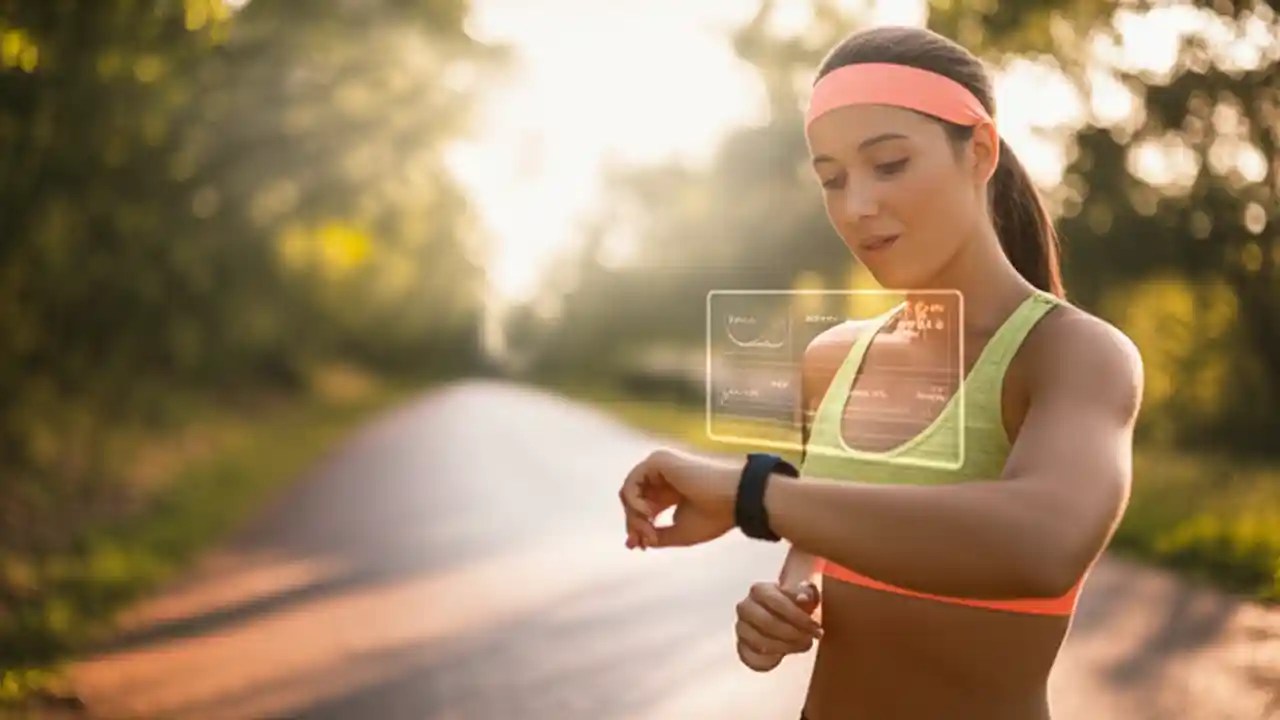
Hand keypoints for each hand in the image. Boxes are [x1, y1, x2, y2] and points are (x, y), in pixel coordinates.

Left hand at [619, 448, 738, 548]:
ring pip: (629, 492)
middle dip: (633, 523)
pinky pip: (632, 483)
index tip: (637, 547)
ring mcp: (659, 466)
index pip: (643, 507)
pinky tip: (648, 514)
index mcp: (669, 492)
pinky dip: (633, 502)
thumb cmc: (713, 516)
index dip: (637, 527)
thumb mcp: (680, 533)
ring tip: (649, 531)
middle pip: (633, 500)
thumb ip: (658, 536)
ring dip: (633, 516)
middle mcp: (662, 477)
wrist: (734, 499)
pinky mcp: (658, 461)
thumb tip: (638, 541)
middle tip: (639, 544)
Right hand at [735, 580, 823, 671]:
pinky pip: (751, 658)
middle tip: (810, 639)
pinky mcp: (742, 647)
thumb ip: (806, 593)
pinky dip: (769, 660)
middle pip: (766, 623)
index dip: (797, 616)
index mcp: (759, 590)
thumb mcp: (805, 595)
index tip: (815, 627)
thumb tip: (802, 598)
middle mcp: (745, 607)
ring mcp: (741, 628)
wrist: (783, 618)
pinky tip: (783, 655)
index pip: (776, 602)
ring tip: (801, 645)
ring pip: (759, 642)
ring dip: (785, 647)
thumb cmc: (795, 605)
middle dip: (792, 633)